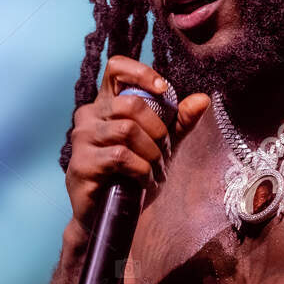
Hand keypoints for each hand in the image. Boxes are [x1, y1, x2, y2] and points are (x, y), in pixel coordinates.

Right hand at [65, 54, 209, 233]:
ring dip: (151, 153)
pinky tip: (144, 181)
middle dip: (158, 130)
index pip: (116, 68)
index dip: (141, 72)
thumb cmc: (132, 176)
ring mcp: (82, 139)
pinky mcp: (81, 164)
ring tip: (155, 169)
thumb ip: (179, 122)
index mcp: (106, 104)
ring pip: (127, 130)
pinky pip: (121, 156)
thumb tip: (202, 99)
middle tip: (164, 152)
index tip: (163, 90)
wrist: (111, 216)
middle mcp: (89, 116)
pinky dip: (141, 169)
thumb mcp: (161, 146)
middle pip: (131, 104)